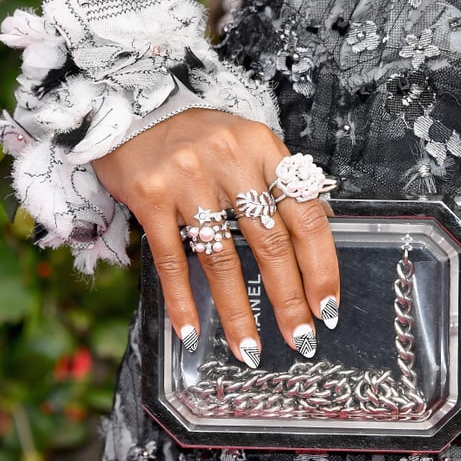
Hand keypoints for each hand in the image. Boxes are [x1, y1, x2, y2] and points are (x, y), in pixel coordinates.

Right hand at [91, 108, 339, 366]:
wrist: (133, 110)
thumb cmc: (200, 137)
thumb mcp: (248, 146)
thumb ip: (278, 184)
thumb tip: (316, 237)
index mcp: (264, 148)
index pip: (306, 214)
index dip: (321, 265)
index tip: (327, 305)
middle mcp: (230, 160)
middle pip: (269, 243)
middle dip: (288, 299)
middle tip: (300, 339)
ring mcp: (187, 178)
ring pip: (221, 259)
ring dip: (237, 312)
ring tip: (250, 350)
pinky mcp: (150, 197)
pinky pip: (172, 259)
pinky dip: (182, 300)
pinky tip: (192, 330)